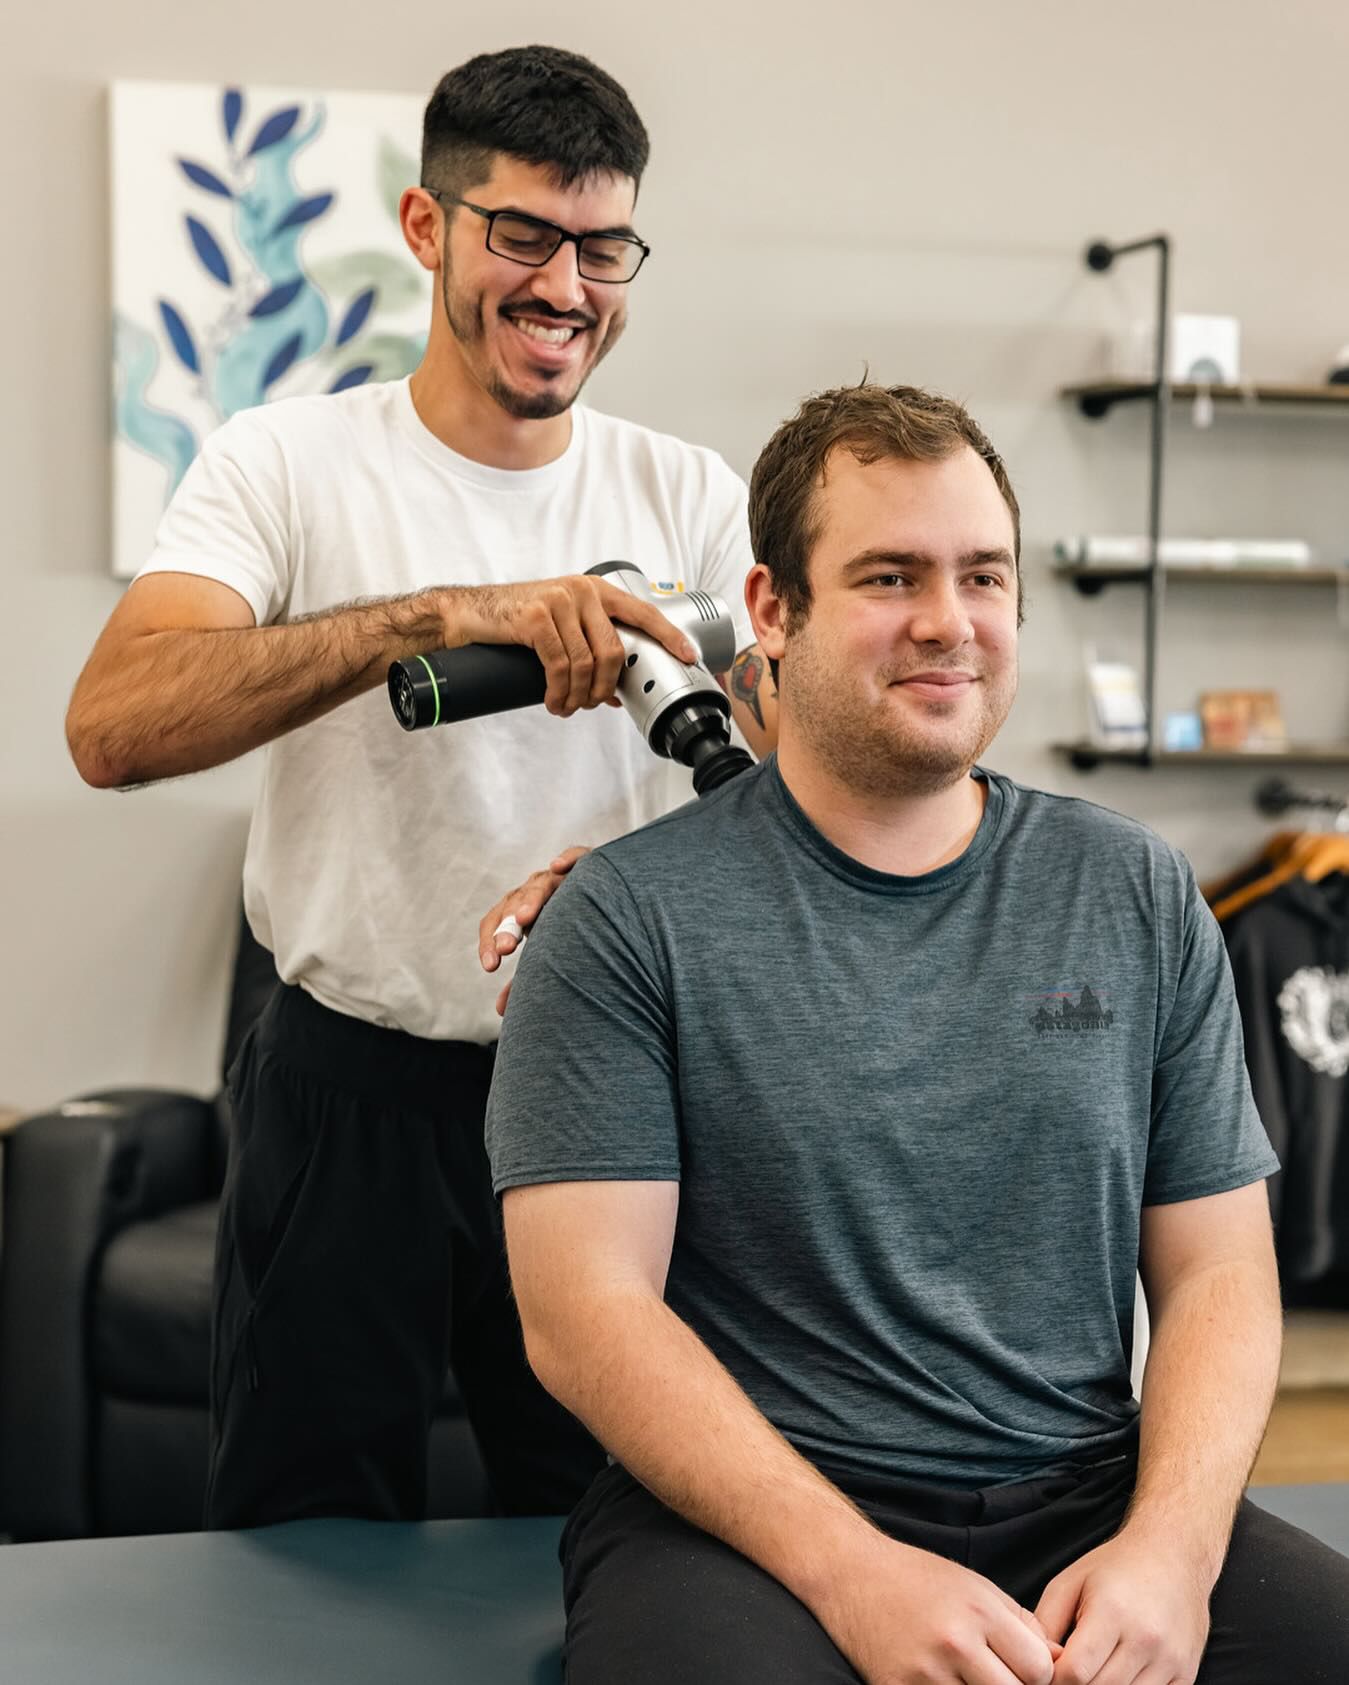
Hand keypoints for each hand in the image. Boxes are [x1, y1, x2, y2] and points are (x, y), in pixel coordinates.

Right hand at [449, 575, 698, 716]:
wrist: (470, 613)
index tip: (688, 656)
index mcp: (595, 590)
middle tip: (591, 704)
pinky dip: (559, 692)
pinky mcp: (536, 617)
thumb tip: (616, 691)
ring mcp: (559, 601)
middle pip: (613, 651)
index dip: (669, 635)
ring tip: (567, 707)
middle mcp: (582, 591)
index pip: (642, 612)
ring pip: (586, 663)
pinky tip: (554, 701)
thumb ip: (590, 647)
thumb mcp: (562, 626)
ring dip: (579, 696)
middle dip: (605, 688)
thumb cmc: (518, 622)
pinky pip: (560, 665)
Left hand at [479, 847, 589, 1014]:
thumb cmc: (574, 932)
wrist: (614, 903)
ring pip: (541, 883)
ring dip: (532, 899)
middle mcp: (536, 892)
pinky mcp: (590, 865)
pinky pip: (578, 856)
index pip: (494, 923)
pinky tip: (558, 866)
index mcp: (520, 913)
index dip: (489, 942)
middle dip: (508, 926)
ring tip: (524, 918)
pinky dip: (568, 859)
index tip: (491, 967)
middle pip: (514, 903)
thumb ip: (526, 978)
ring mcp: (562, 877)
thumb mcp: (548, 955)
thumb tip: (500, 1011)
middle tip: (507, 949)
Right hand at [820, 1536, 1061, 1684]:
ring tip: (969, 1675)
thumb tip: (1059, 1663)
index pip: (1040, 1669)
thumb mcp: (976, 1587)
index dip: (1038, 1673)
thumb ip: (1021, 1624)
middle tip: (998, 1675)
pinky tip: (943, 1681)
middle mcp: (955, 1642)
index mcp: (979, 1610)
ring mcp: (924, 1672)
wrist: (852, 1574)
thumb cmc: (920, 1579)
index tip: (1024, 1667)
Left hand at [1035, 1532, 1209, 1684]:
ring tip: (1094, 1669)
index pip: (1075, 1673)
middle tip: (1071, 1671)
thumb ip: (1046, 1623)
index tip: (1049, 1671)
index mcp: (1111, 1612)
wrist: (1173, 1555)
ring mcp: (1170, 1660)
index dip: (1055, 1679)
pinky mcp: (1187, 1673)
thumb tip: (1036, 1665)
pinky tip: (1119, 1676)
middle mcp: (1145, 1639)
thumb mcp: (1071, 1581)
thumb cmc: (1116, 1567)